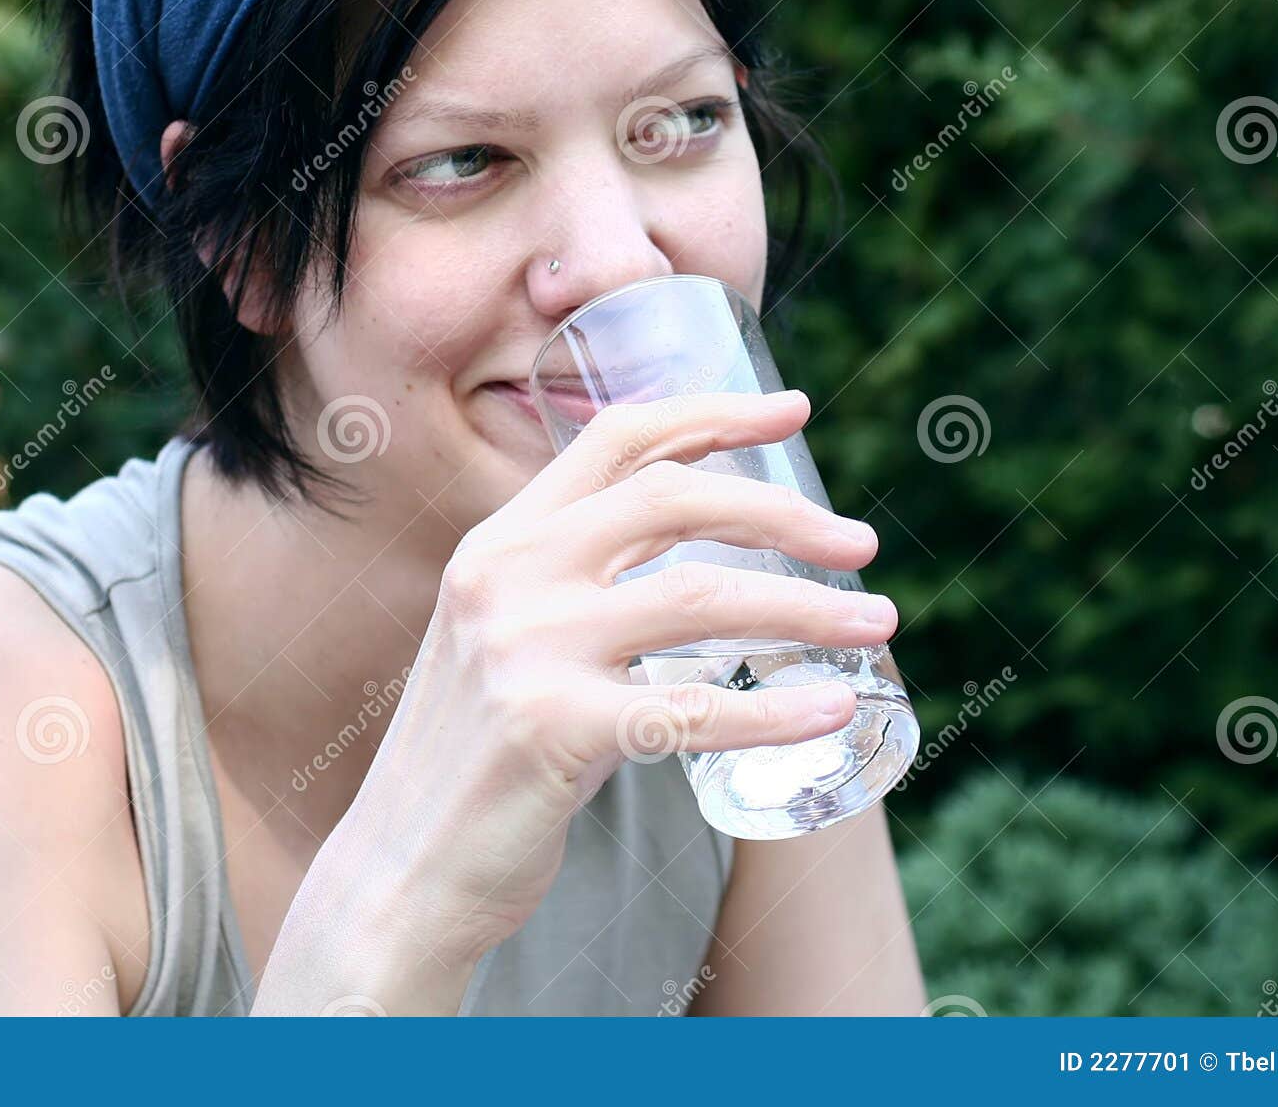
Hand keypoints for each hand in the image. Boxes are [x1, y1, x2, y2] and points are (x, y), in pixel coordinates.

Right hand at [326, 389, 893, 972]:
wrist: (402, 867)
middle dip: (783, 512)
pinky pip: (691, 708)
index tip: (792, 410)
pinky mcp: (550, 729)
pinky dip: (775, 710)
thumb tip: (705, 547)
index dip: (711, 413)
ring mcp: (525, 647)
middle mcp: (508, 573)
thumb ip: (580, 581)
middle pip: (672, 498)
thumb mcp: (509, 633)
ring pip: (699, 596)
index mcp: (500, 539)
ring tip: (876, 622)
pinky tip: (832, 711)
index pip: (616, 439)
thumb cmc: (479, 753)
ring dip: (806, 608)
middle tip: (860, 542)